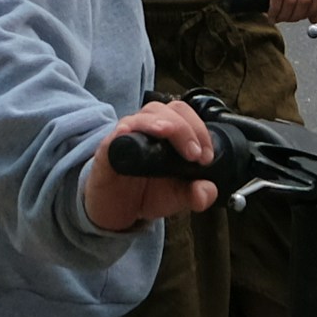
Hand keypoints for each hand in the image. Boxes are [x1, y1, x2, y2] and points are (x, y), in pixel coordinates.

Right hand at [90, 96, 218, 229]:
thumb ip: (195, 194)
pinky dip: (124, 133)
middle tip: (193, 154)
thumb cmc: (145, 191)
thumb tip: (207, 191)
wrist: (116, 208)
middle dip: (184, 127)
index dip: (199, 129)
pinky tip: (129, 134)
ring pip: (142, 117)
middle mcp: (147, 129)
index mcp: (167, 134)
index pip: (184, 115)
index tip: (206, 157)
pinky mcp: (108, 151)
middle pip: (166, 109)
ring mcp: (127, 137)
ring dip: (159, 123)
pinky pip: (115, 137)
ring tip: (167, 133)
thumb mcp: (176, 196)